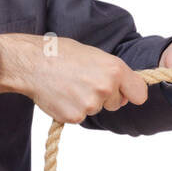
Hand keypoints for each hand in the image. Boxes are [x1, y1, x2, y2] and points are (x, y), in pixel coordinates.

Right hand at [0, 33, 148, 123]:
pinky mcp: (75, 116)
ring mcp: (91, 104)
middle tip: (84, 82)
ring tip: (69, 85)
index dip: (131, 93)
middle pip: (117, 103)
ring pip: (97, 109)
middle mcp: (106, 88)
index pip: (140, 93)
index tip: (126, 94)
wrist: (31, 63)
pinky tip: (61, 95)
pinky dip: (72, 109)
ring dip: (86, 102)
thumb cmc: (60, 54)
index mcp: (115, 69)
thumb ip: (112, 72)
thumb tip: (123, 88)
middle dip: (105, 97)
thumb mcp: (94, 55)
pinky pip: (80, 116)